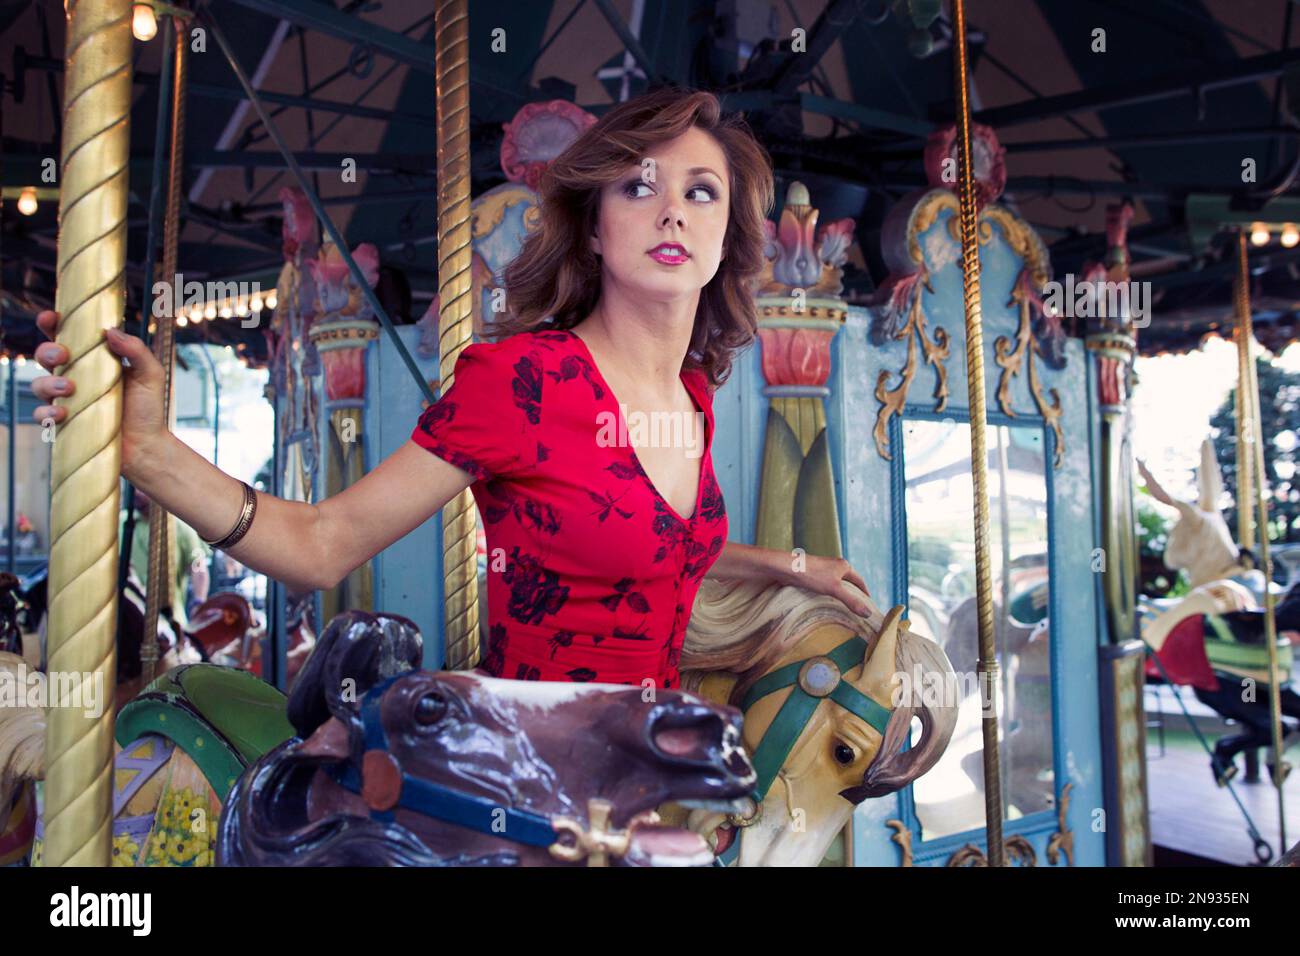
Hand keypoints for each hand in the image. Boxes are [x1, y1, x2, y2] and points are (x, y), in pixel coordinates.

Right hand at [31, 310, 169, 478]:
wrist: (147, 445)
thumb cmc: (148, 408)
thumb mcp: (150, 374)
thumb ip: (136, 350)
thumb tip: (110, 331)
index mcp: (93, 360)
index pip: (67, 336)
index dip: (53, 324)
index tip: (51, 317)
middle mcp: (76, 377)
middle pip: (46, 356)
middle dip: (47, 351)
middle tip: (63, 355)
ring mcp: (67, 400)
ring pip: (39, 384)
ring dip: (47, 383)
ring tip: (69, 389)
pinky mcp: (63, 423)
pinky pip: (41, 415)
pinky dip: (45, 413)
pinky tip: (61, 413)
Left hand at [784, 554, 872, 615]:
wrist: (787, 568)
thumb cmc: (812, 575)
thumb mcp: (834, 589)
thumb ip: (851, 601)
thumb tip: (868, 613)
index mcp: (844, 566)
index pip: (860, 581)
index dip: (865, 592)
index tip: (869, 603)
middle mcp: (835, 566)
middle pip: (849, 582)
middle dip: (854, 594)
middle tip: (858, 608)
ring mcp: (823, 570)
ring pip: (836, 584)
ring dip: (841, 594)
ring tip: (844, 608)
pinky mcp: (813, 575)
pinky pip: (826, 586)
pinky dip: (829, 595)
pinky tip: (827, 603)